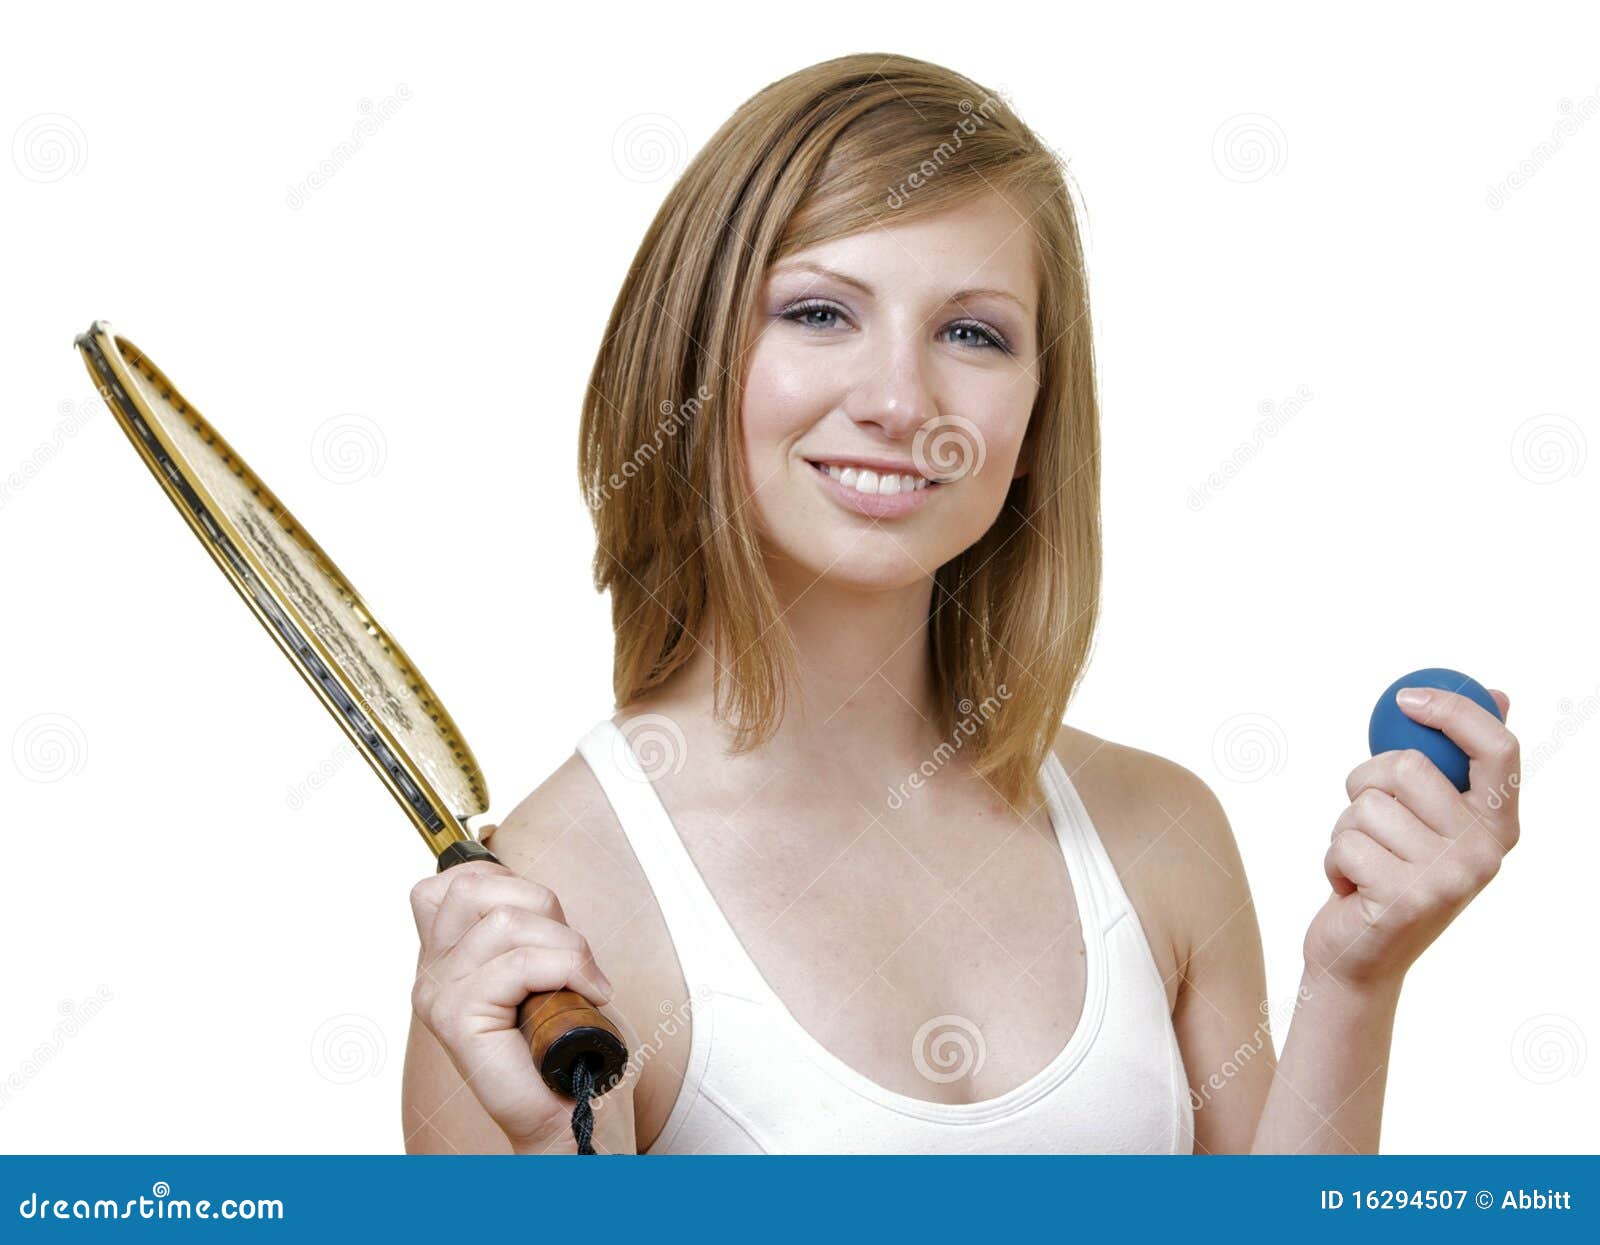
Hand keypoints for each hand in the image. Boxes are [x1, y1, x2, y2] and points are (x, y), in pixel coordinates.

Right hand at [409, 860, 615, 1151]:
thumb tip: (523, 887)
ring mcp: (437, 994)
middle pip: (475, 885)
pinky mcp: (455, 1017)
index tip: (547, 922)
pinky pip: (518, 964)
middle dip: (541, 905)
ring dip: (563, 943)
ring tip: (580, 981)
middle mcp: (432, 972)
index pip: (455, 879)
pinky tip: (586, 995)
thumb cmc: (567, 1040)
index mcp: (447, 954)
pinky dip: (566, 969)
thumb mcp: (546, 959)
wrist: (574, 1108)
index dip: (510, 881)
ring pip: (503, 919)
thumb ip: (522, 922)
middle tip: (570, 954)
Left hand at [1303, 687, 1520, 992]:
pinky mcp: (1405, 898)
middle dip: (1364, 784)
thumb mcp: (1427, 820)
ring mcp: (1449, 877)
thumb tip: (1500, 693)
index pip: (1498, 748)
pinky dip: (1331, 861)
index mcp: (1497, 826)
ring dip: (1344, 829)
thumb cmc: (1388, 874)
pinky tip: (1351, 890)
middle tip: (1366, 822)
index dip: (1455, 711)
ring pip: (1365, 805)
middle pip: (1406, 767)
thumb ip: (1453, 764)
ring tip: (1362, 863)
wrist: (1360, 959)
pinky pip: (1343, 841)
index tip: (1406, 699)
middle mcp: (1485, 852)